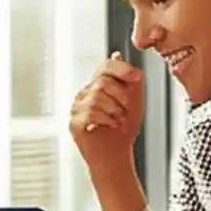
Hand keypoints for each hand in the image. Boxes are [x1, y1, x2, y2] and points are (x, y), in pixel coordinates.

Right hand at [70, 53, 143, 172]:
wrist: (116, 155)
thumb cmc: (122, 130)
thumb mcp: (133, 101)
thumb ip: (128, 80)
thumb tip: (118, 55)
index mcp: (99, 86)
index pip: (105, 66)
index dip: (121, 68)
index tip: (135, 77)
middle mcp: (86, 94)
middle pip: (101, 81)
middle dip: (120, 96)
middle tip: (126, 109)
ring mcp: (77, 109)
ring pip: (96, 97)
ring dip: (114, 110)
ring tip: (118, 120)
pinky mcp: (75, 123)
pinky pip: (90, 113)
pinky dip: (106, 120)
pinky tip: (110, 125)